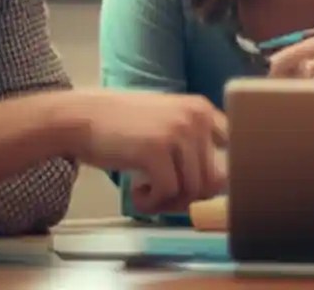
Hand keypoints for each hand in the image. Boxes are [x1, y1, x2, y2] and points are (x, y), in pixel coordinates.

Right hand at [58, 90, 227, 215]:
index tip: (196, 185)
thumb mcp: (168, 123)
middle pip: (213, 179)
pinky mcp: (155, 151)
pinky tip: (136, 192)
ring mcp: (177, 133)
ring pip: (192, 189)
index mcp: (202, 109)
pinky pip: (169, 193)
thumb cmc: (123, 127)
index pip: (233, 150)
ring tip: (148, 194)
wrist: (79, 117)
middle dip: (189, 196)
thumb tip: (220, 188)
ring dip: (170, 203)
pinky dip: (152, 203)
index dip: (218, 176)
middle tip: (163, 197)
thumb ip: (195, 147)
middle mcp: (196, 118)